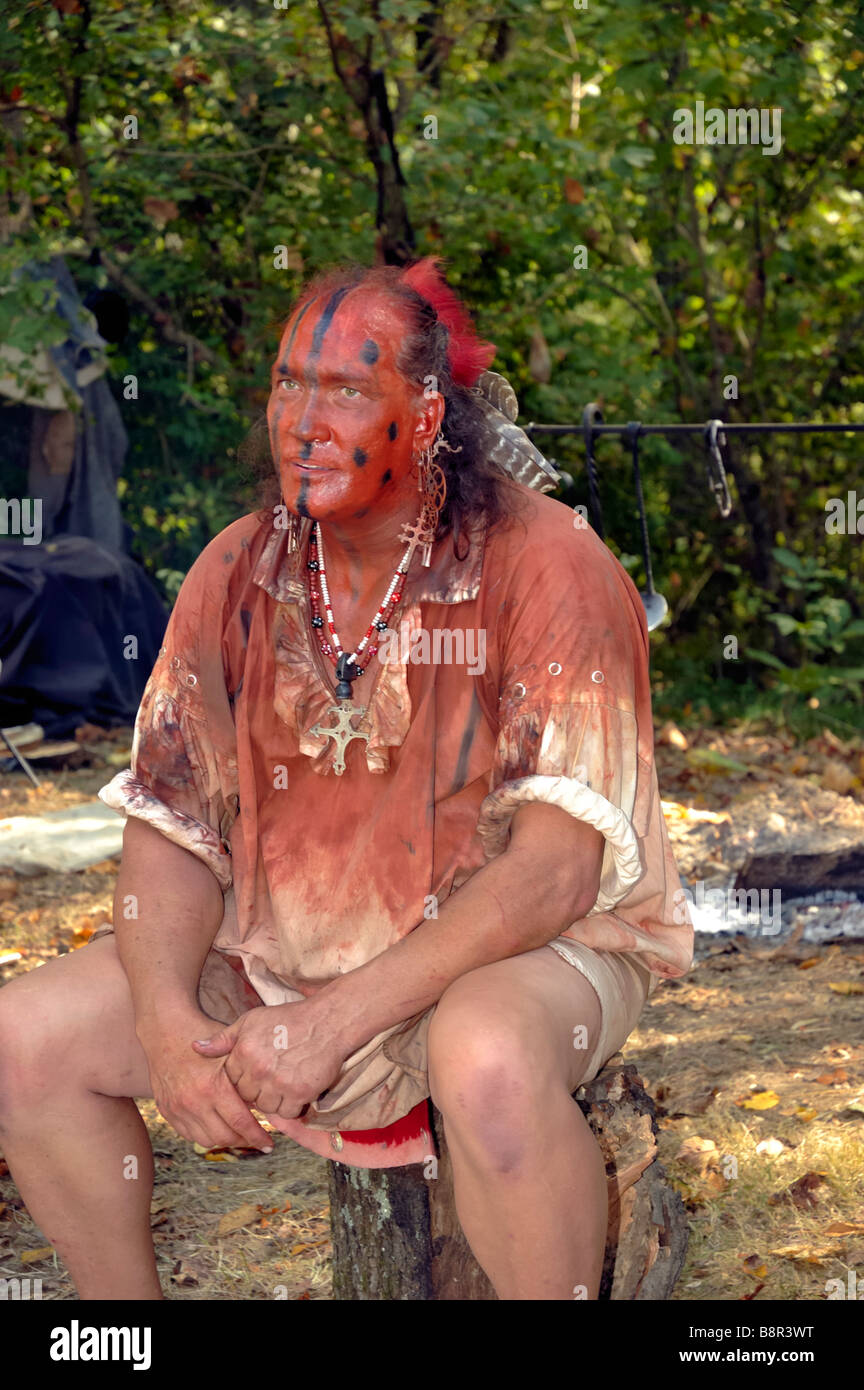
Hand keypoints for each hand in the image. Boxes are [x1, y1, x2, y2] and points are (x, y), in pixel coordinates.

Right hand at [140, 1006, 274, 1152]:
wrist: (165, 1029)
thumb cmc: (203, 1033)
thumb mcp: (230, 1048)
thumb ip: (247, 1075)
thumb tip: (267, 1099)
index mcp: (213, 1087)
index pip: (240, 1123)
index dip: (257, 1137)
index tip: (270, 1144)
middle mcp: (193, 1102)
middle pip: (224, 1136)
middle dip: (244, 1141)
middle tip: (256, 1139)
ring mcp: (177, 1108)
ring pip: (206, 1140)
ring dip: (224, 1139)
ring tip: (238, 1133)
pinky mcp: (166, 1110)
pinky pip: (188, 1134)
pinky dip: (204, 1134)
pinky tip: (216, 1126)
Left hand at [192, 999, 347, 1121]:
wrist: (326, 1022)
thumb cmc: (288, 1020)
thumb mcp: (251, 1020)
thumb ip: (223, 1038)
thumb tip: (195, 1047)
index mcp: (244, 1052)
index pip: (230, 1081)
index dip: (241, 1079)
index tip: (253, 1072)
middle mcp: (258, 1069)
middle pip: (246, 1097)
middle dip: (256, 1091)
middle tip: (270, 1078)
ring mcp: (279, 1083)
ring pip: (266, 1107)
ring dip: (273, 1100)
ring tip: (282, 1083)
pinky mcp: (300, 1092)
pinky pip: (287, 1112)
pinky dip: (291, 1105)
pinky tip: (295, 1089)